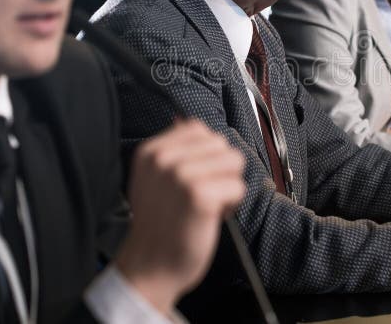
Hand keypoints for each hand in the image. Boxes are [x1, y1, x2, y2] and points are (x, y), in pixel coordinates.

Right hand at [115, 119, 245, 313]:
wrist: (151, 266)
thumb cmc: (158, 225)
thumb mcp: (152, 178)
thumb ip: (172, 151)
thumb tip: (192, 125)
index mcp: (152, 151)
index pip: (199, 129)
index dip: (207, 154)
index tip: (193, 179)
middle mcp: (165, 159)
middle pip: (221, 144)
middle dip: (220, 170)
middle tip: (200, 196)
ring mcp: (182, 175)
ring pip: (235, 161)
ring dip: (228, 185)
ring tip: (207, 204)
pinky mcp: (201, 196)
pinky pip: (239, 187)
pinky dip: (232, 204)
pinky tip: (212, 216)